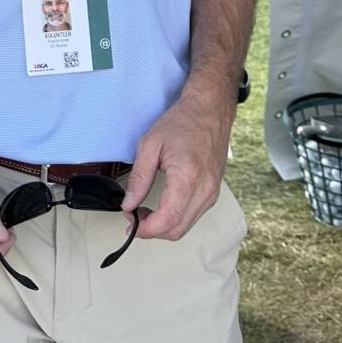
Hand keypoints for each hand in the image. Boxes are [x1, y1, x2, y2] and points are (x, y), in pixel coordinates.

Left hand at [120, 87, 234, 240]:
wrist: (209, 111)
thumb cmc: (182, 122)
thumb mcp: (150, 145)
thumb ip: (139, 178)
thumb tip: (129, 205)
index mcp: (188, 177)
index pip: (168, 219)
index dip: (147, 229)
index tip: (131, 224)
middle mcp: (205, 189)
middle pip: (177, 230)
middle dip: (152, 230)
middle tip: (133, 217)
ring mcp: (212, 193)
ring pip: (185, 226)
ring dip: (163, 226)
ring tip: (144, 211)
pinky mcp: (213, 193)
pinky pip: (193, 216)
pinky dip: (175, 218)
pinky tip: (161, 207)